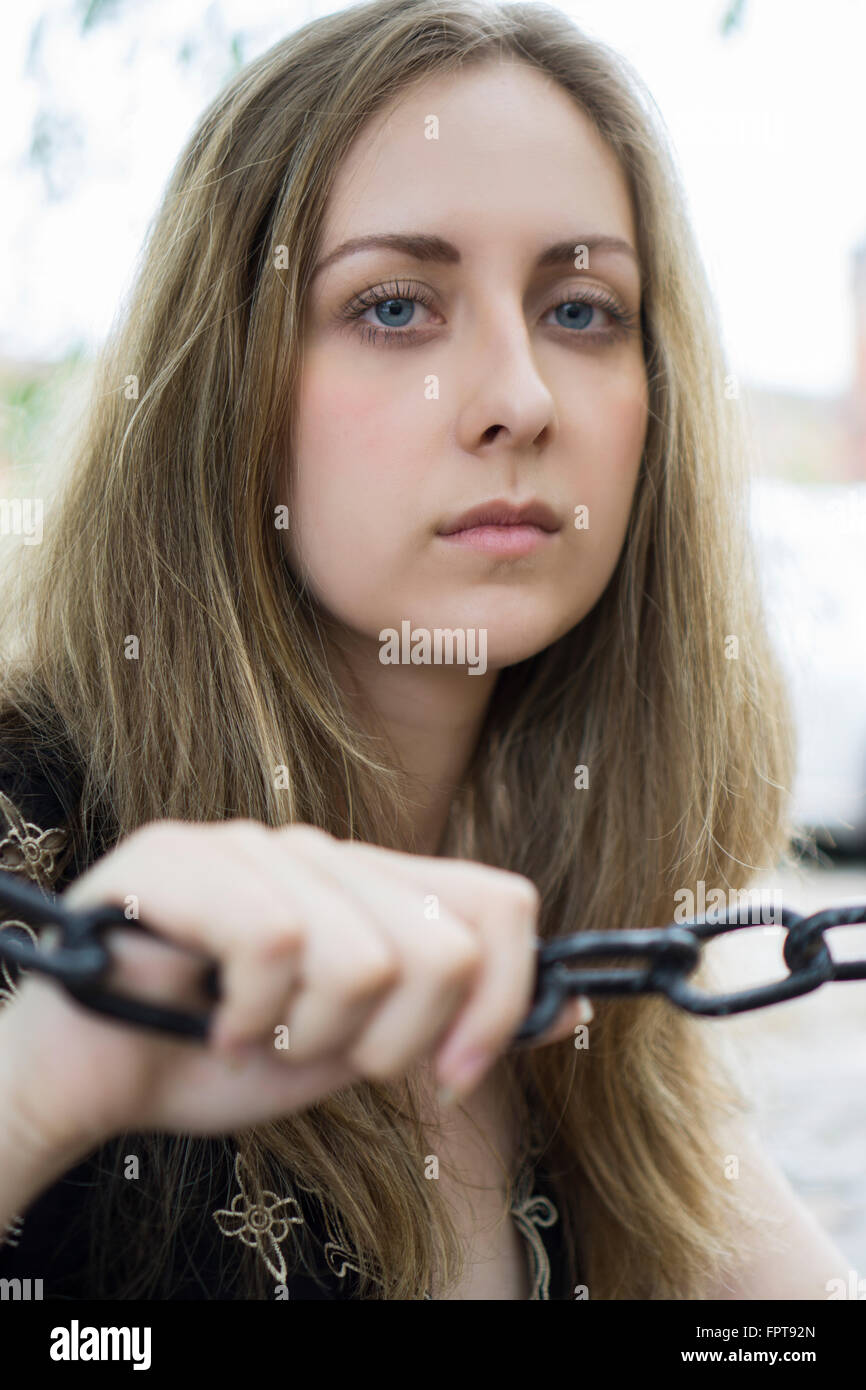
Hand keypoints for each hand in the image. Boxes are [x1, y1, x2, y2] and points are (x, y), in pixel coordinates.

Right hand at [2, 819, 590, 1153]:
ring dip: (313, 1036)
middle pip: (444, 947)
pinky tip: (214, 1019)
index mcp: (370, 888)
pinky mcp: (180, 857)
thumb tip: (570, 1006)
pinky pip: (277, 944)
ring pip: (367, 956)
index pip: (500, 902)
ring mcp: (251, 846)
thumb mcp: (358, 1051)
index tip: (454, 1074)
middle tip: (323, 1052)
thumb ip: (451, 1023)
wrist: (96, 1078)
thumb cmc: (223, 1059)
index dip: (501, 998)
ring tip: (259, 1033)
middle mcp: (322, 853)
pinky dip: (251, 1016)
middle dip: (396, 1044)